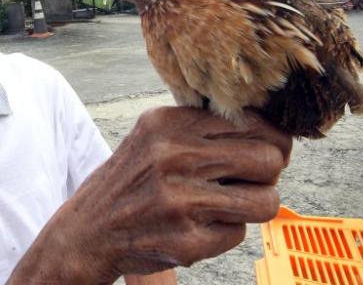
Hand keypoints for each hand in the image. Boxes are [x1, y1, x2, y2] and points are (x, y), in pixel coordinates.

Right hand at [8, 106, 291, 282]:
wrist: (89, 230)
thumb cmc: (132, 180)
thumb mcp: (154, 135)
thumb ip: (203, 127)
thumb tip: (273, 130)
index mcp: (168, 123)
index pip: (253, 121)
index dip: (271, 139)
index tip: (267, 149)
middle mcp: (174, 156)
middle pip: (269, 158)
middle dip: (268, 172)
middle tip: (251, 178)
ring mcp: (181, 200)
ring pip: (265, 200)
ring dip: (255, 205)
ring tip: (231, 203)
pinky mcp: (187, 240)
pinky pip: (240, 233)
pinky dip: (225, 231)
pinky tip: (199, 224)